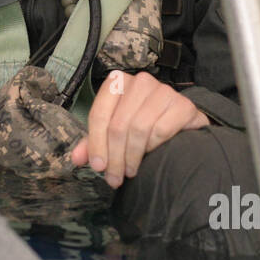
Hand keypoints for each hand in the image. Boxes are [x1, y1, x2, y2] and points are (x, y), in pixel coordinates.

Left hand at [70, 70, 209, 187]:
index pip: (99, 114)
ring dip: (132, 156)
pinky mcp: (183, 104)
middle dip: (114, 157)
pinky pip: (162, 130)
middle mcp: (140, 81)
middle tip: (114, 177)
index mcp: (117, 82)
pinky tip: (150, 155)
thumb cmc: (142, 124)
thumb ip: (94, 142)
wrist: (182, 122)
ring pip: (138, 129)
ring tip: (130, 171)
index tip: (98, 167)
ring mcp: (163, 90)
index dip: (96, 143)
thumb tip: (76, 158)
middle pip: (118, 125)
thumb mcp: (113, 131)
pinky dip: (153, 147)